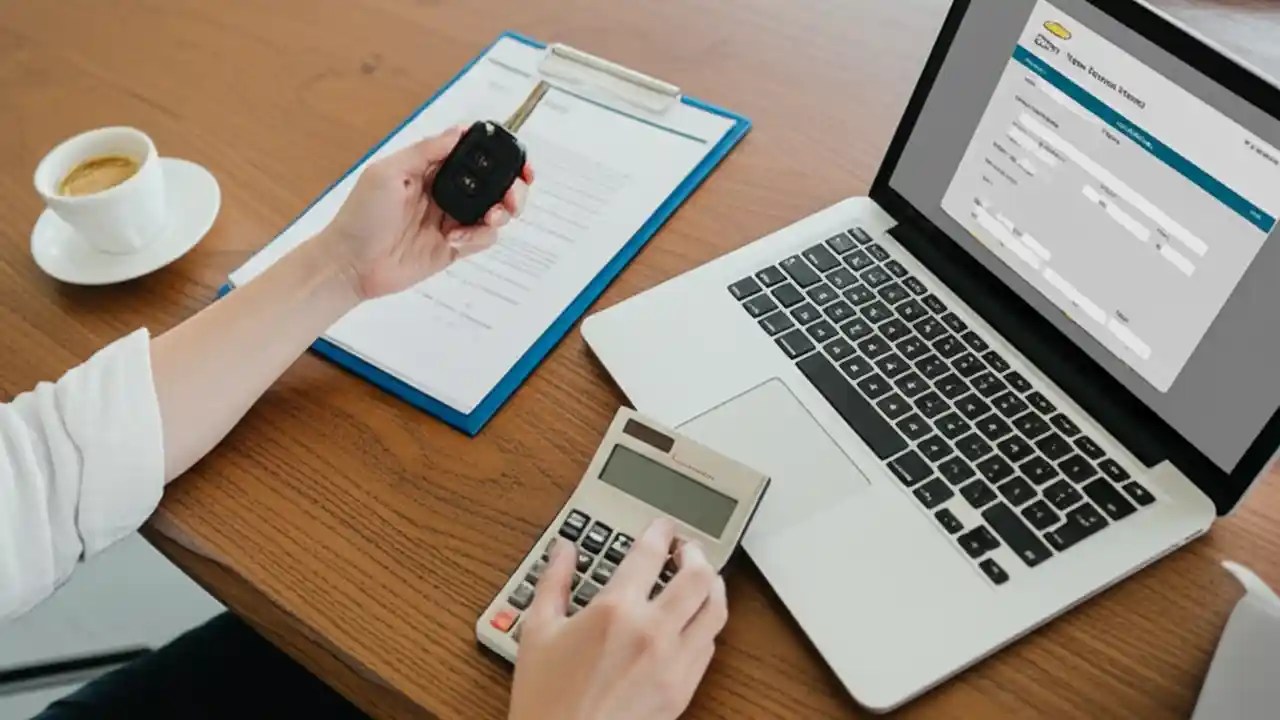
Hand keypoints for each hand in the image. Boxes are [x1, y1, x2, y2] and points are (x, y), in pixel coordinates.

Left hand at [316, 125, 532, 300]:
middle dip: (513, 187)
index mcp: (430, 169)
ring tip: (492, 217)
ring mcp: (452, 221)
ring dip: (502, 212)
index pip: (474, 155)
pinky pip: (483, 239)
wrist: (351, 264)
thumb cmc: (360, 216)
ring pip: (496, 212)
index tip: (517, 159)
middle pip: (495, 184)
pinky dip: (479, 237)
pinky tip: (455, 240)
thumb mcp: (388, 172)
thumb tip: (458, 131)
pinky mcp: (454, 248)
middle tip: (513, 195)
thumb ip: (426, 151)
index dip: (500, 155)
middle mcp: (446, 193)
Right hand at [509, 519, 728, 719]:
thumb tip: (564, 550)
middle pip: (698, 575)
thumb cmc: (547, 700)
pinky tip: (694, 620)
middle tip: (686, 549)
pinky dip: (707, 624)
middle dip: (696, 553)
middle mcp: (652, 632)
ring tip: (701, 577)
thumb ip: (553, 582)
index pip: (650, 553)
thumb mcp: (537, 632)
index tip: (661, 527)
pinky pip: (710, 645)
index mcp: (615, 611)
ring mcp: (673, 662)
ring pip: (715, 610)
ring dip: (712, 586)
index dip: (660, 531)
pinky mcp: (683, 689)